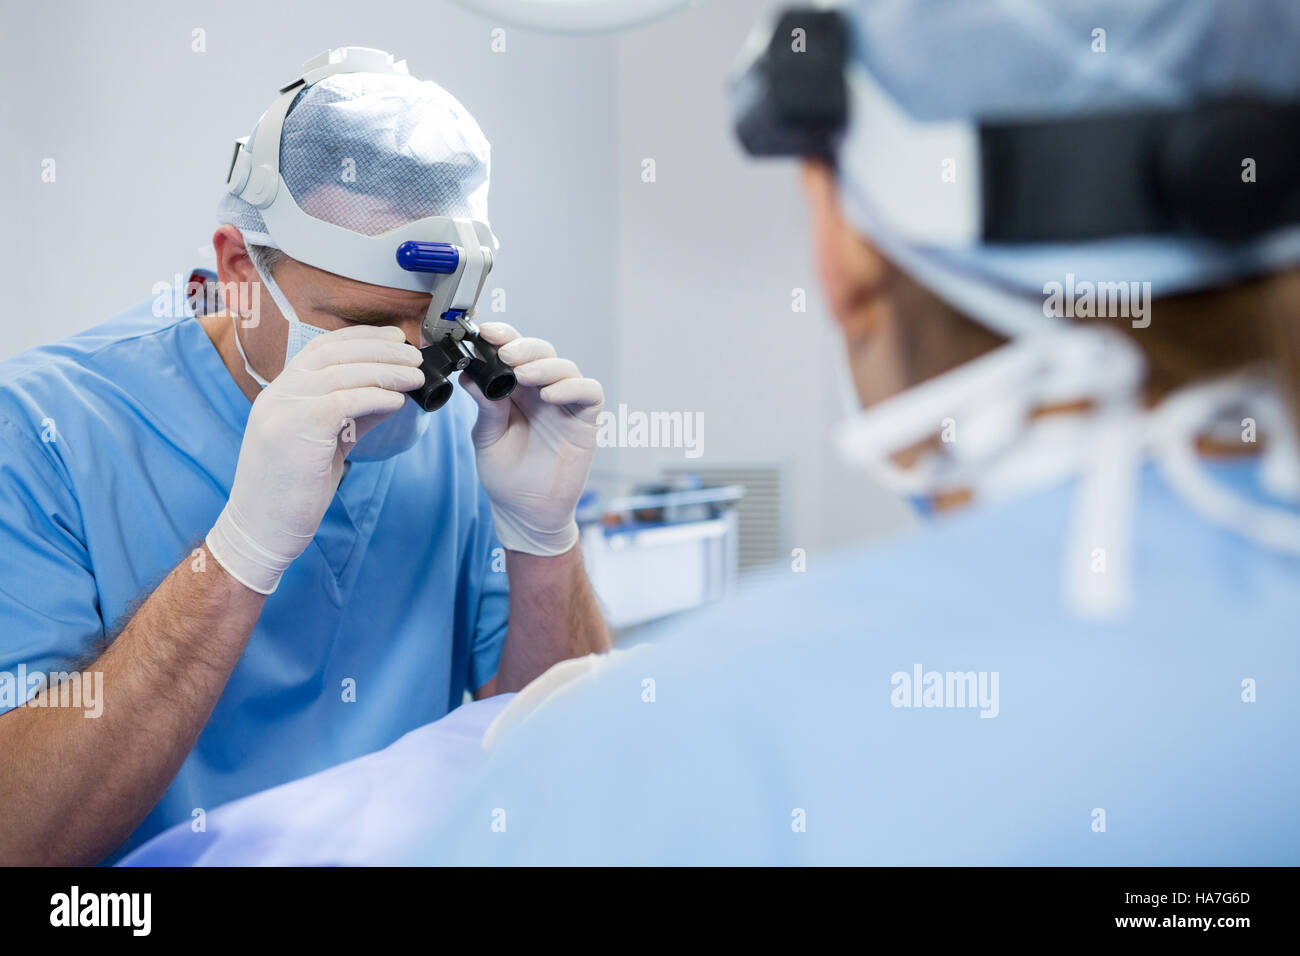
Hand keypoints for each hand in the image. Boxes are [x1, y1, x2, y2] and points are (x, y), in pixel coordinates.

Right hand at [206, 324, 424, 592]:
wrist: (262, 528)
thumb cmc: (294, 490)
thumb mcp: (325, 442)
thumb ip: (352, 414)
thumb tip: (392, 393)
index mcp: (280, 392)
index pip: (321, 347)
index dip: (361, 337)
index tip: (394, 338)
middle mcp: (278, 395)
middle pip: (334, 353)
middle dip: (380, 349)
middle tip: (414, 355)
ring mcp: (283, 410)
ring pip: (342, 373)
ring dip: (386, 371)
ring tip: (415, 376)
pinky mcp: (297, 430)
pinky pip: (344, 402)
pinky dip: (375, 397)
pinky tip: (398, 402)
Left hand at [463, 322, 603, 555]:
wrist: (526, 512)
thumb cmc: (505, 475)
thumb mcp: (487, 437)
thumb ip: (485, 406)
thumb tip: (470, 373)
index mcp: (513, 389)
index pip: (512, 351)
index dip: (503, 336)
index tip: (485, 332)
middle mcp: (541, 390)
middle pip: (540, 352)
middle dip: (523, 347)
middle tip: (505, 354)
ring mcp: (565, 403)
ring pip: (565, 367)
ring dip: (544, 365)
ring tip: (523, 374)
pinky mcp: (586, 420)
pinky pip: (588, 392)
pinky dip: (572, 387)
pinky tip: (550, 396)